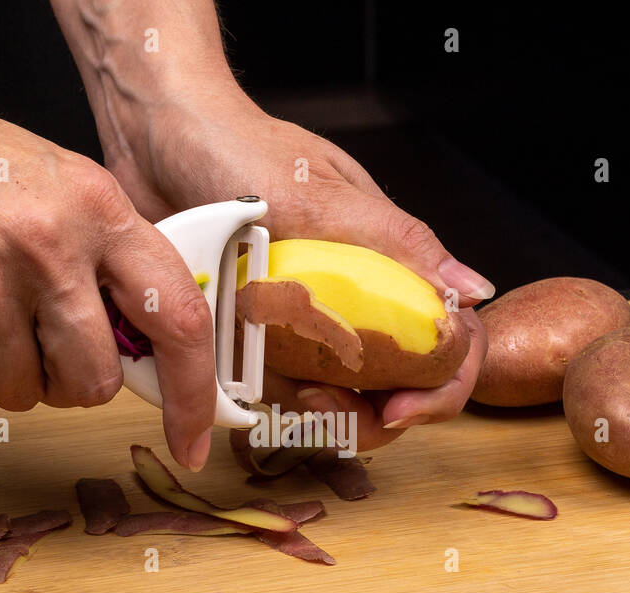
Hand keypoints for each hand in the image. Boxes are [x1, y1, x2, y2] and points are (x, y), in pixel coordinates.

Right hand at [0, 41, 215, 467]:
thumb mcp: (46, 186)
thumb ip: (95, 259)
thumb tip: (132, 342)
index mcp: (97, 207)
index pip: (176, 316)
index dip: (194, 392)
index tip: (192, 437)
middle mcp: (53, 242)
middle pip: (95, 380)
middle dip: (63, 382)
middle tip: (27, 341)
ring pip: (20, 390)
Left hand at [108, 91, 490, 450]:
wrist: (155, 138)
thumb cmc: (242, 148)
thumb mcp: (327, 196)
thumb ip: (401, 246)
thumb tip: (474, 291)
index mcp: (387, 269)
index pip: (447, 346)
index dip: (438, 389)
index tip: (398, 408)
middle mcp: (352, 302)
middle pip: (395, 389)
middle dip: (370, 418)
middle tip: (326, 410)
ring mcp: (303, 323)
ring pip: (335, 401)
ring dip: (315, 415)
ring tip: (287, 397)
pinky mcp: (252, 336)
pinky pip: (268, 390)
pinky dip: (262, 401)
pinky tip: (243, 389)